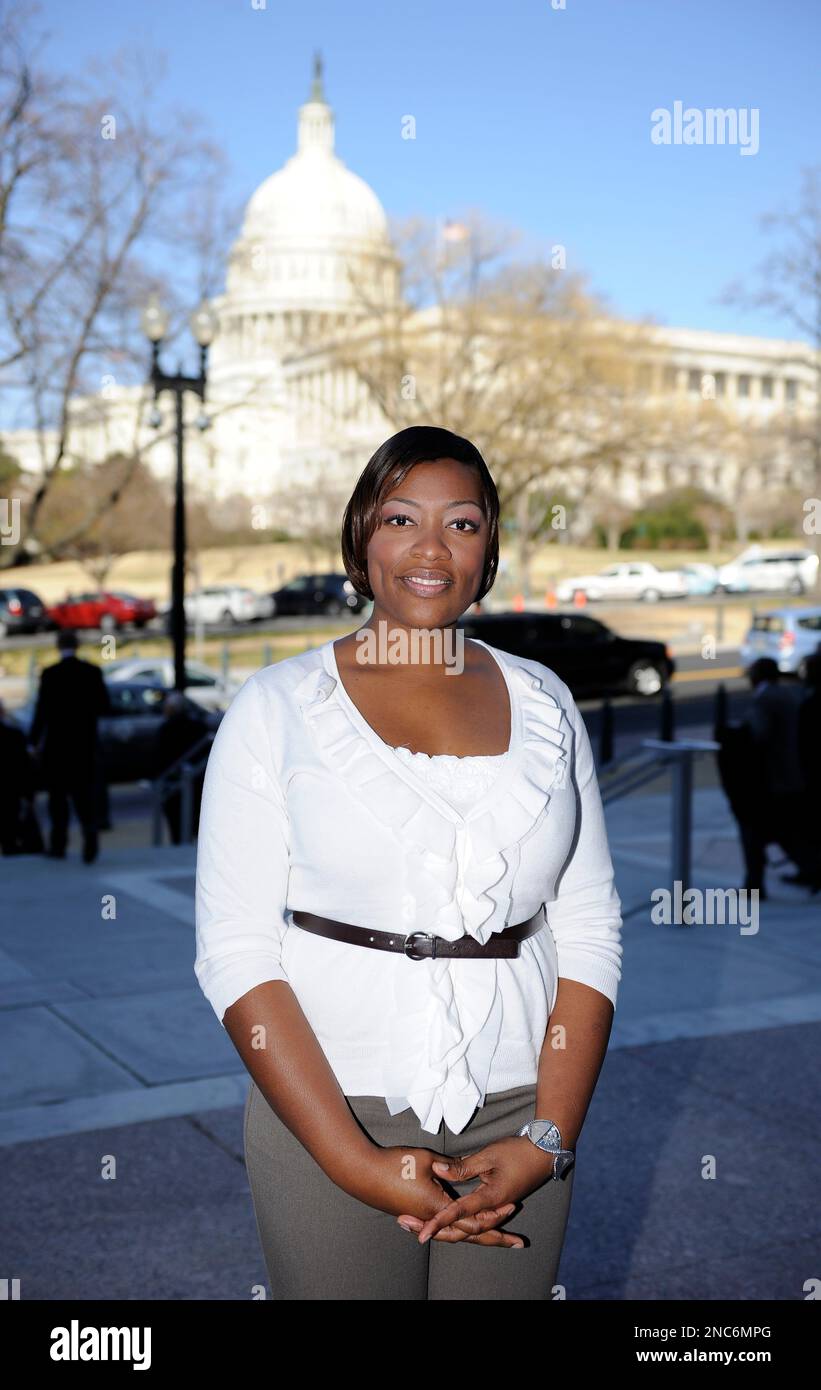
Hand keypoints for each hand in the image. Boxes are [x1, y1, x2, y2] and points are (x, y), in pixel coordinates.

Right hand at [346, 1145, 525, 1246]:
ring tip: (496, 1237)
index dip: (494, 1217)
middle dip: (494, 1238)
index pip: (472, 1219)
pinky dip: (457, 1231)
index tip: (513, 1211)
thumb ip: (451, 1166)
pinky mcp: (413, 1214)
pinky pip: (441, 1228)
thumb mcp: (427, 1159)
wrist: (362, 1173)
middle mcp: (431, 1218)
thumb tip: (467, 1168)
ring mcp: (421, 1219)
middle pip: (468, 1235)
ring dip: (476, 1235)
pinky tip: (463, 1228)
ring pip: (454, 1234)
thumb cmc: (394, 1163)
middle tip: (517, 1243)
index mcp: (437, 1206)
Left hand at [397, 1136, 557, 1244]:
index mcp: (490, 1198)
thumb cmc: (518, 1152)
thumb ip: (462, 1167)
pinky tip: (447, 1220)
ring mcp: (496, 1208)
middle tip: (416, 1233)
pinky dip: (460, 1221)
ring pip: (469, 1226)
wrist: (544, 1154)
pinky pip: (476, 1218)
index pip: (458, 1213)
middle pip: (463, 1229)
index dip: (438, 1222)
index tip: (422, 1232)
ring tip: (425, 1228)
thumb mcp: (488, 1156)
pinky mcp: (497, 1203)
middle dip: (439, 1232)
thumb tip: (437, 1170)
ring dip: (448, 1228)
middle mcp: (492, 1209)